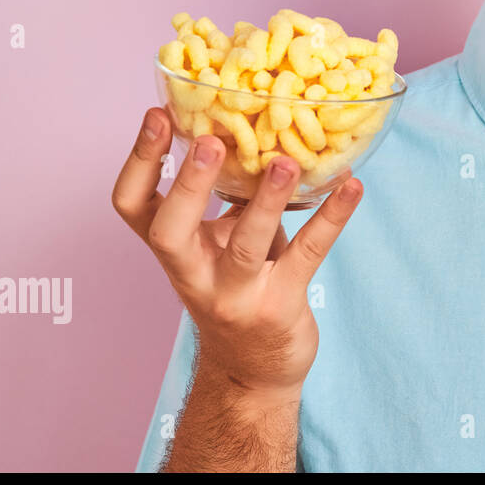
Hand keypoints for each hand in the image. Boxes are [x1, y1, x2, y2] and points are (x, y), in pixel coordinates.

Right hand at [112, 107, 362, 401]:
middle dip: (187, 185)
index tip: (159, 115)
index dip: (139, 162)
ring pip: (244, 245)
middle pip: (168, 231)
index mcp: (173, 249)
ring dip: (266, 201)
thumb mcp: (219, 241)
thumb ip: (227, 194)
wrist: (253, 369)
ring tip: (286, 162)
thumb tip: (249, 125)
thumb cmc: (238, 286)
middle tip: (209, 141)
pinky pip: (307, 253)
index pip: (131, 205)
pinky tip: (352, 186)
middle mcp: (193, 274)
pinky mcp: (279, 305)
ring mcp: (235, 294)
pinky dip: (332, 217)